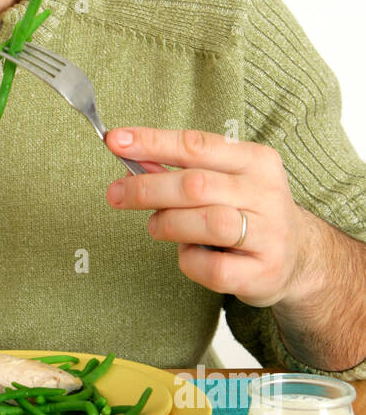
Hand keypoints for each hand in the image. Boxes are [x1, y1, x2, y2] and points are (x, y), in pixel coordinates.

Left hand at [104, 127, 313, 308]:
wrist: (298, 258)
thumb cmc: (247, 212)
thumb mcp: (223, 180)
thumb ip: (181, 168)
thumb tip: (130, 153)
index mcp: (256, 160)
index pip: (197, 145)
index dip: (152, 142)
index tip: (115, 141)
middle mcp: (267, 193)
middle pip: (195, 185)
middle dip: (147, 188)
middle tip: (115, 194)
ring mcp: (270, 234)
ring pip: (206, 223)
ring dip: (168, 225)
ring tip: (156, 226)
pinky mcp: (264, 273)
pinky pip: (211, 266)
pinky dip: (188, 260)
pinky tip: (190, 254)